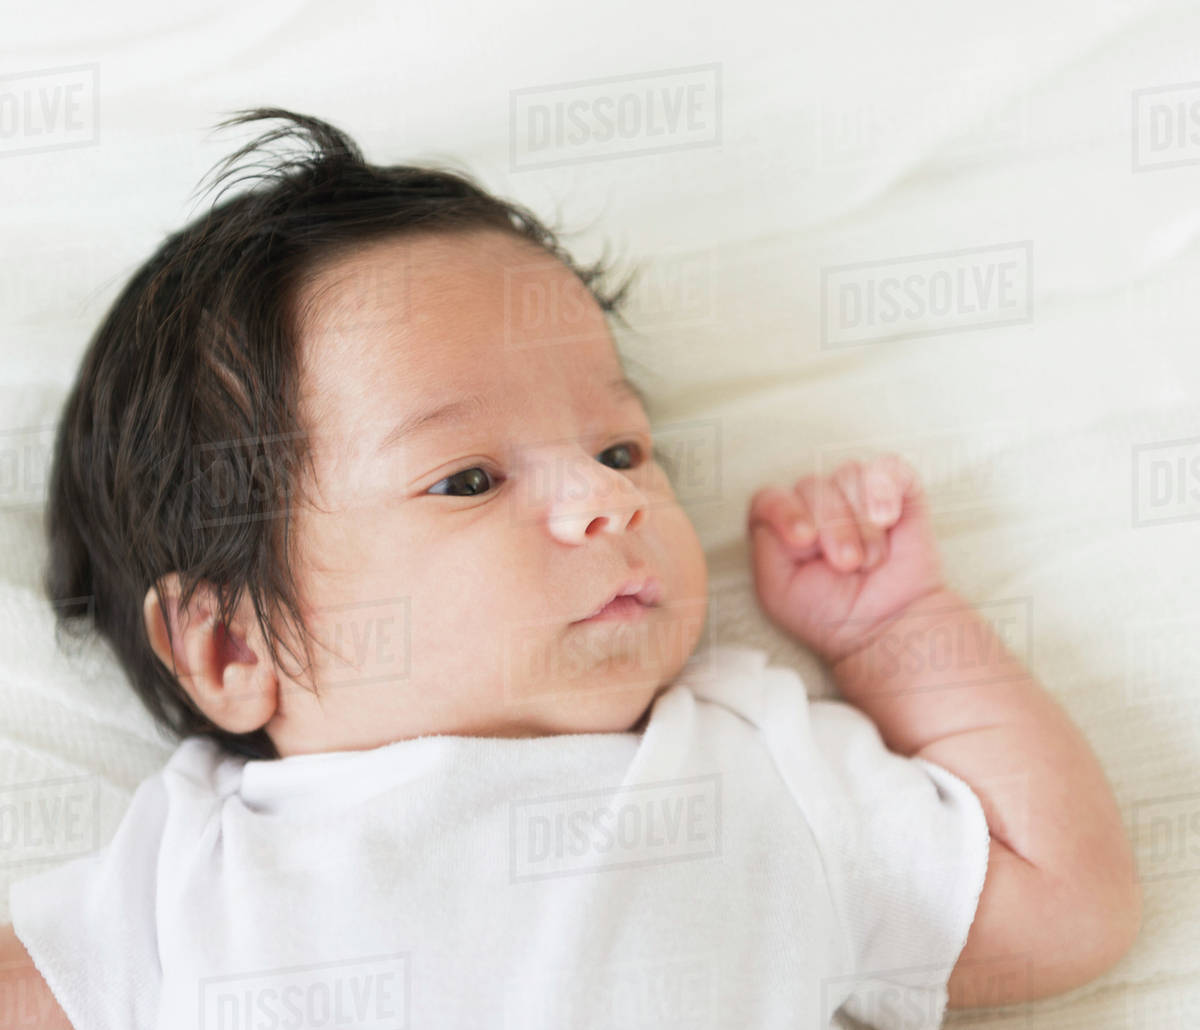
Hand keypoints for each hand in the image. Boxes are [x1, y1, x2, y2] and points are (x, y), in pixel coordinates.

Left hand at [746, 454, 945, 664]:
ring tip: (870, 559)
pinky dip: (885, 492)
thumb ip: (766, 547)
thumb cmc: (833, 614)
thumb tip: (782, 512)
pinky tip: (888, 520)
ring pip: (847, 476)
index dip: (785, 511)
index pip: (770, 498)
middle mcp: (817, 506)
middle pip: (811, 486)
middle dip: (833, 530)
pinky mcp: (895, 492)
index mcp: (784, 526)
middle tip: (847, 565)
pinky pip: (886, 468)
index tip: (804, 539)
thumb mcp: (779, 590)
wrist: (889, 629)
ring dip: (862, 526)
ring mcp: (855, 496)